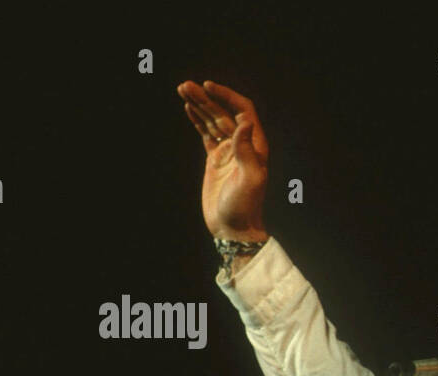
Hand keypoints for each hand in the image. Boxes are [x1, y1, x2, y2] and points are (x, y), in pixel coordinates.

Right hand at [177, 80, 269, 240]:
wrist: (234, 227)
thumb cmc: (244, 206)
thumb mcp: (249, 179)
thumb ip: (246, 151)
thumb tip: (245, 122)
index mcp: (255, 146)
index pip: (243, 112)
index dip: (227, 97)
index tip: (208, 86)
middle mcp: (243, 145)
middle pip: (224, 113)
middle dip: (206, 98)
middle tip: (185, 85)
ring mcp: (228, 151)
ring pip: (213, 121)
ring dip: (199, 105)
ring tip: (182, 89)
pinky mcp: (215, 159)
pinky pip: (206, 133)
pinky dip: (197, 120)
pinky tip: (188, 108)